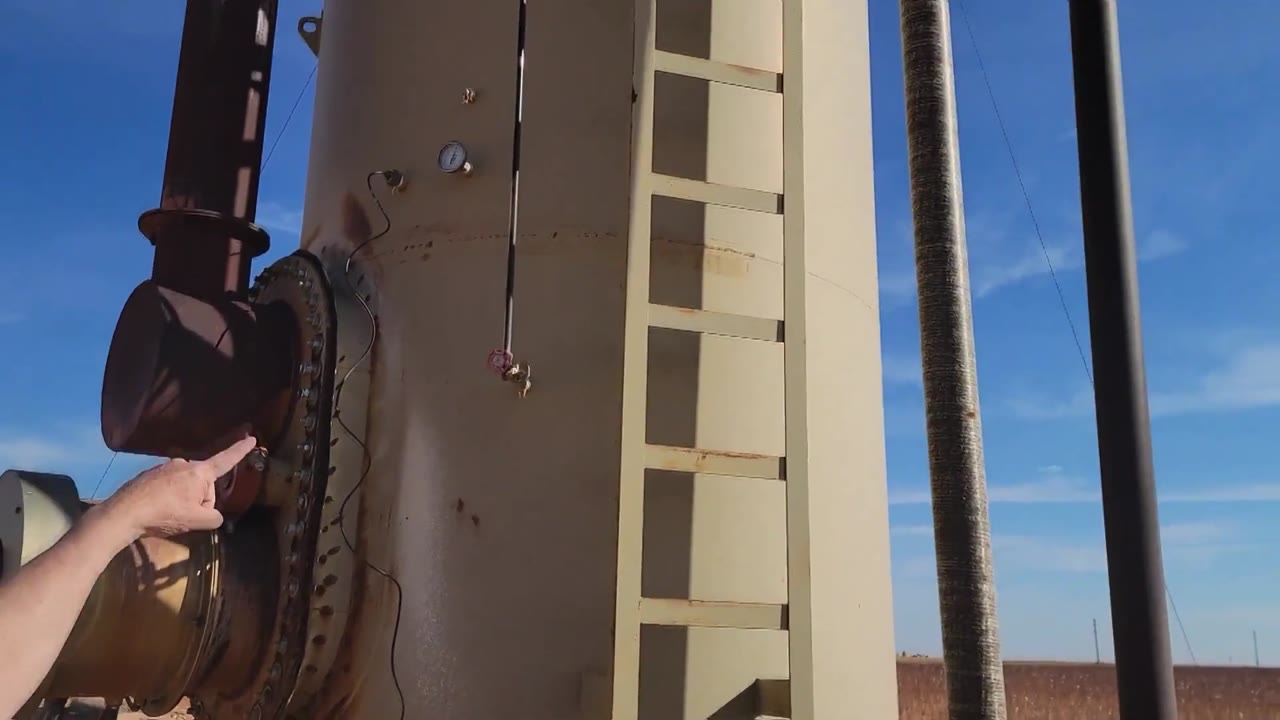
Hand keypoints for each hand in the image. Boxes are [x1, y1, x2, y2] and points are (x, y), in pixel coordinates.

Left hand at [96, 437, 257, 541]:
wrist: (124, 513)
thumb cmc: (165, 514)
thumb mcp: (199, 522)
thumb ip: (215, 517)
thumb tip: (212, 514)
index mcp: (199, 473)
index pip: (226, 460)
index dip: (240, 451)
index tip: (252, 438)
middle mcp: (183, 464)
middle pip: (203, 483)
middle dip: (200, 499)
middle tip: (185, 516)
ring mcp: (164, 468)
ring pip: (185, 486)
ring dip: (182, 499)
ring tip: (167, 514)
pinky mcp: (148, 475)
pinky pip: (167, 486)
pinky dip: (166, 498)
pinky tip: (157, 510)